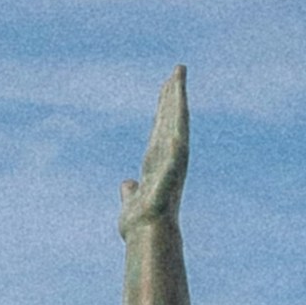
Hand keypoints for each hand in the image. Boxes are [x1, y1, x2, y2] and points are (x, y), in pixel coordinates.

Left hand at [120, 64, 190, 234]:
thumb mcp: (131, 200)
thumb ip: (130, 190)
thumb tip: (126, 183)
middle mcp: (169, 157)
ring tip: (178, 73)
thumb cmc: (140, 224)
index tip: (167, 87)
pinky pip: (177, 133)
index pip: (161, 128)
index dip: (164, 108)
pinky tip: (177, 92)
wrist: (145, 235)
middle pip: (171, 119)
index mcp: (158, 162)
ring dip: (178, 97)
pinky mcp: (175, 162)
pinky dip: (178, 115)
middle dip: (174, 94)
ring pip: (176, 120)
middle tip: (177, 69)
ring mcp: (174, 159)